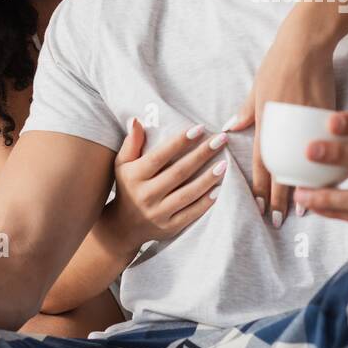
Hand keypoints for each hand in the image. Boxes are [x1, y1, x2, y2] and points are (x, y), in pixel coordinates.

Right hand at [110, 117, 227, 249]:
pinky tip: (220, 189)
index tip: (199, 128)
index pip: (159, 156)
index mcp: (134, 176)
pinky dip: (206, 202)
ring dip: (208, 178)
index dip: (180, 142)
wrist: (123, 227)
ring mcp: (158, 213)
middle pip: (178, 173)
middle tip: (221, 139)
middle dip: (201, 154)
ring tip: (225, 163)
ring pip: (187, 194)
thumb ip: (131, 143)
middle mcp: (146, 195)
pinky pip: (191, 214)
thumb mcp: (122, 164)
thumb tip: (136, 120)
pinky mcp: (169, 228)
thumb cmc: (127, 187)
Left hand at [231, 22, 337, 227]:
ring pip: (305, 164)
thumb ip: (246, 111)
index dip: (258, 188)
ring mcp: (306, 123)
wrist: (307, 43)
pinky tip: (334, 183)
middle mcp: (284, 126)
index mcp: (265, 120)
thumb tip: (229, 128)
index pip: (260, 162)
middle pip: (281, 170)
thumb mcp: (257, 87)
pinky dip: (332, 167)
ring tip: (306, 210)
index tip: (257, 209)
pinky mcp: (327, 116)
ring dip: (306, 190)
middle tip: (276, 221)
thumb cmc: (278, 62)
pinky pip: (329, 149)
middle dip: (278, 198)